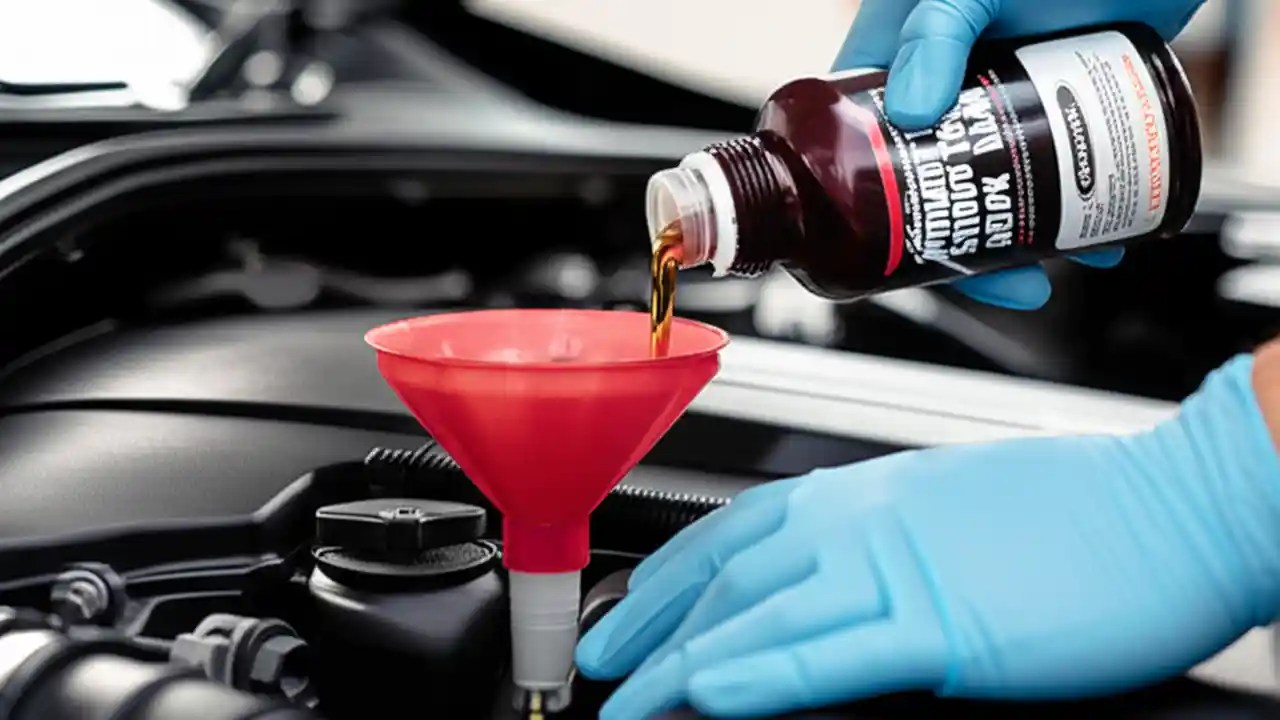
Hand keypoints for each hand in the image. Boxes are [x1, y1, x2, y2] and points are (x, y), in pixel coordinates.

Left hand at [576, 354, 1279, 718]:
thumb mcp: (956, 504)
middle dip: (655, 622)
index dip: (674, 575)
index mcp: (868, 494)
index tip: (633, 606)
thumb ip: (886, 534)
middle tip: (600, 659)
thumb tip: (842, 567)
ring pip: (762, 617)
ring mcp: (899, 571)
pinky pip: (832, 651)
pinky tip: (708, 688)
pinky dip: (762, 670)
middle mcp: (865, 523)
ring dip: (680, 658)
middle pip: (731, 576)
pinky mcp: (944, 625)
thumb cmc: (1081, 507)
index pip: (740, 531)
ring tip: (625, 695)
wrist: (1170, 503)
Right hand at [832, 0, 1206, 309]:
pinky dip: (1077, 206)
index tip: (892, 240)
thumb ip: (933, 33)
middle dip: (962, 232)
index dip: (868, 192)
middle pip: (935, 177)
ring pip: (1001, 182)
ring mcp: (1010, 95)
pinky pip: (1058, 166)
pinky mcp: (1064, 102)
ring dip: (1026, 230)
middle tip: (989, 269)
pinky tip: (1099, 233)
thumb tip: (914, 114)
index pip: (862, 133)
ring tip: (1058, 257)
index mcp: (904, 51)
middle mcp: (951, 79)